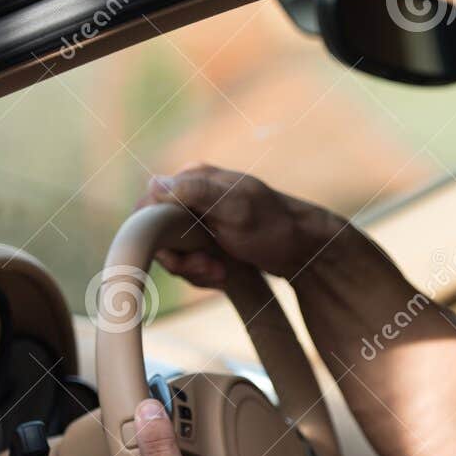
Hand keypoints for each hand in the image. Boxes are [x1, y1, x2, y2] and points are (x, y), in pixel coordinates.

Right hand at [138, 165, 350, 286]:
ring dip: (194, 270)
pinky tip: (223, 276)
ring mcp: (200, 220)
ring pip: (173, 253)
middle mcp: (192, 196)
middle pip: (158, 235)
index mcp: (194, 179)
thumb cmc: (276, 227)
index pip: (148, 207)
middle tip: (211, 269)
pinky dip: (202, 275)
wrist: (307, 252)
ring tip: (221, 273)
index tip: (186, 257)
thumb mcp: (237, 209)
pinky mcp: (208, 241)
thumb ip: (195, 194)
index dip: (158, 238)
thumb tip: (153, 185)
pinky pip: (189, 262)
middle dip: (182, 260)